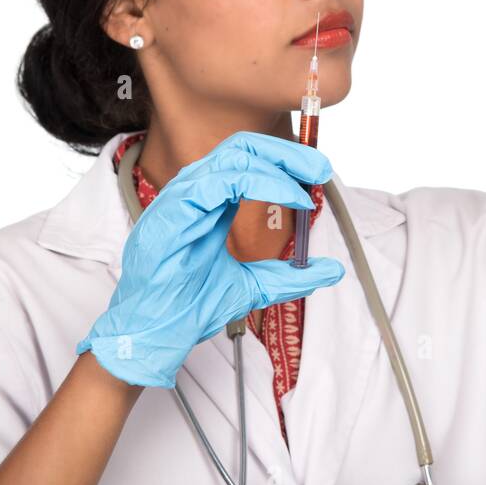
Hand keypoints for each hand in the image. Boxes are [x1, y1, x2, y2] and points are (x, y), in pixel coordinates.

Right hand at [76, 131, 345, 387]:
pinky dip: (258, 183)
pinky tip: (284, 198)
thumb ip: (290, 276)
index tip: (317, 176)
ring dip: (277, 166)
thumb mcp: (253, 287)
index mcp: (209, 202)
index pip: (248, 160)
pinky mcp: (171, 214)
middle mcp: (195, 193)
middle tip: (320, 170)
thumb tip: (331, 270)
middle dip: (287, 153)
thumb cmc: (187, 306)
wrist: (155, 336)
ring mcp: (181, 200)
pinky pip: (216, 183)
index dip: (285, 160)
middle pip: (242, 148)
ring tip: (306, 189)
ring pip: (232, 158)